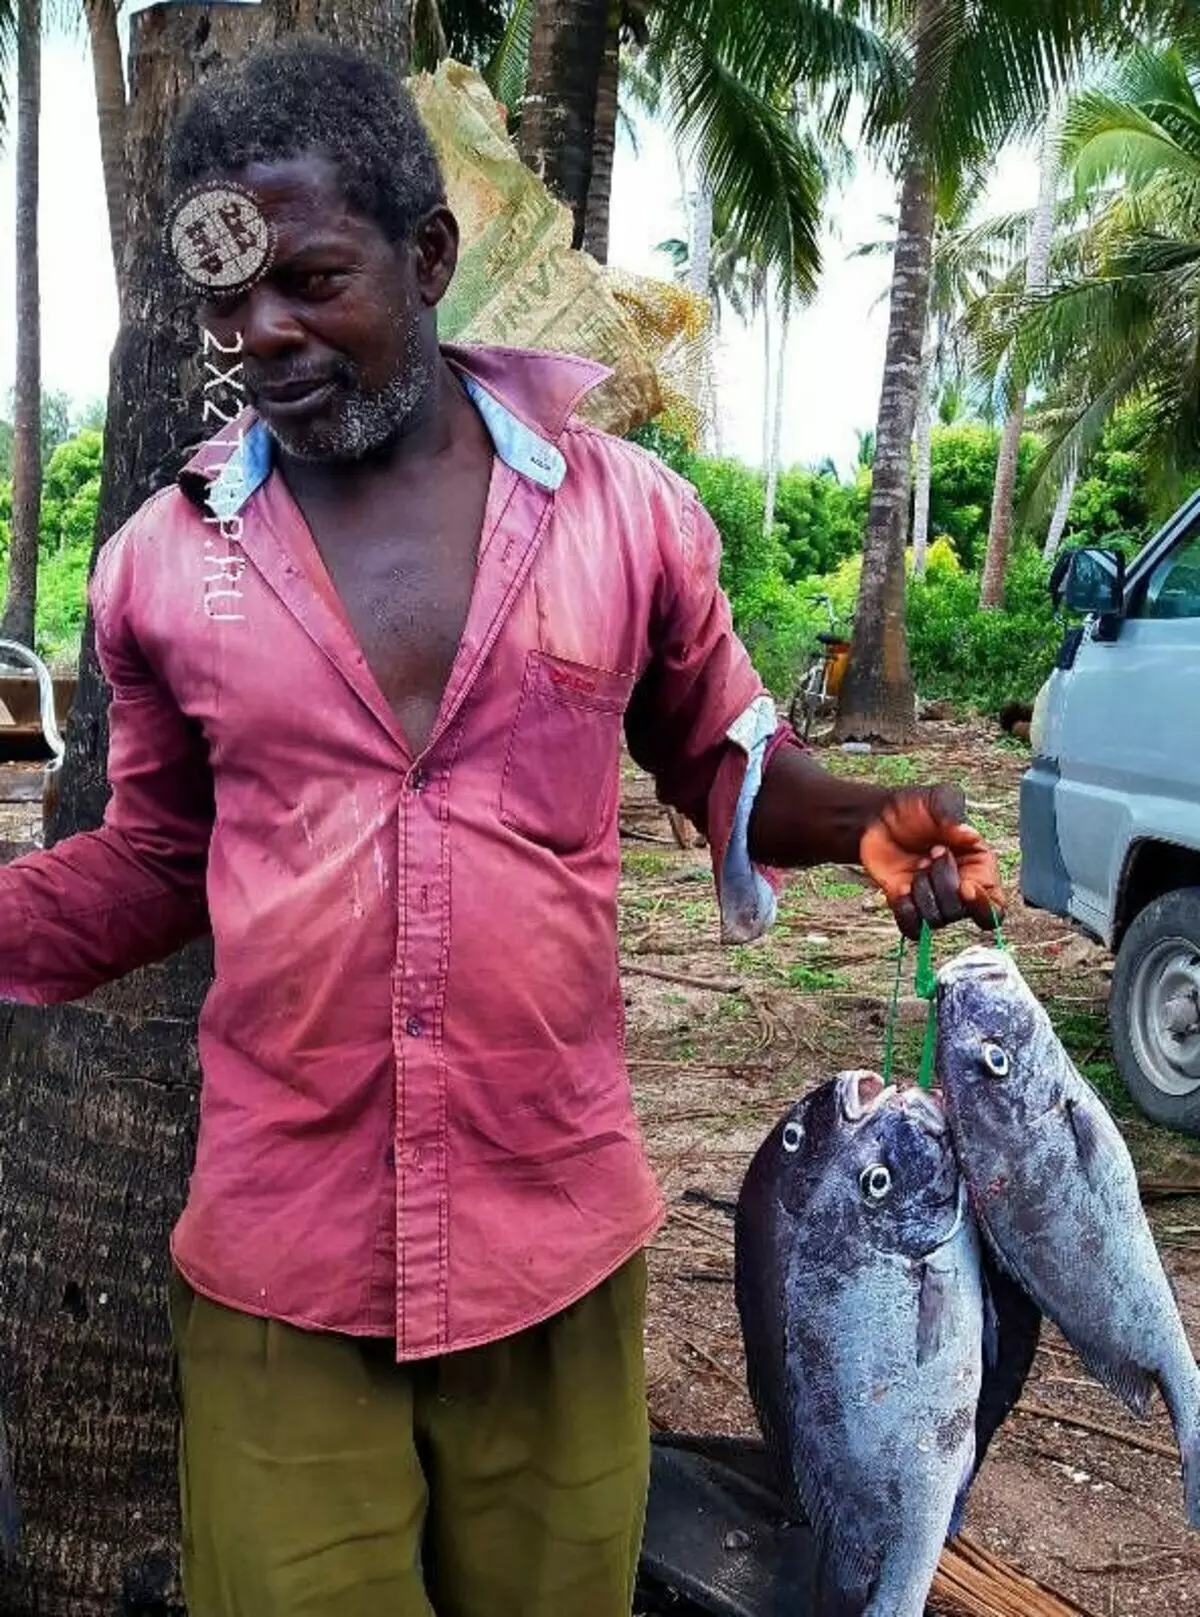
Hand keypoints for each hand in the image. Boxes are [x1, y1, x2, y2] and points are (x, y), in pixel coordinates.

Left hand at [860, 784, 1003, 940]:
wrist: (877, 817)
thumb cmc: (915, 808)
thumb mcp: (937, 799)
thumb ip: (952, 812)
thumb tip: (967, 834)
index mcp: (980, 868)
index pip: (995, 908)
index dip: (983, 905)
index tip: (965, 886)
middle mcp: (960, 890)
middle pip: (960, 911)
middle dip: (943, 881)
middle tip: (933, 851)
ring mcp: (934, 901)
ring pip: (935, 920)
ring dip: (923, 891)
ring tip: (918, 863)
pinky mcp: (908, 908)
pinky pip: (912, 929)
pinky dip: (905, 910)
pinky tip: (901, 886)